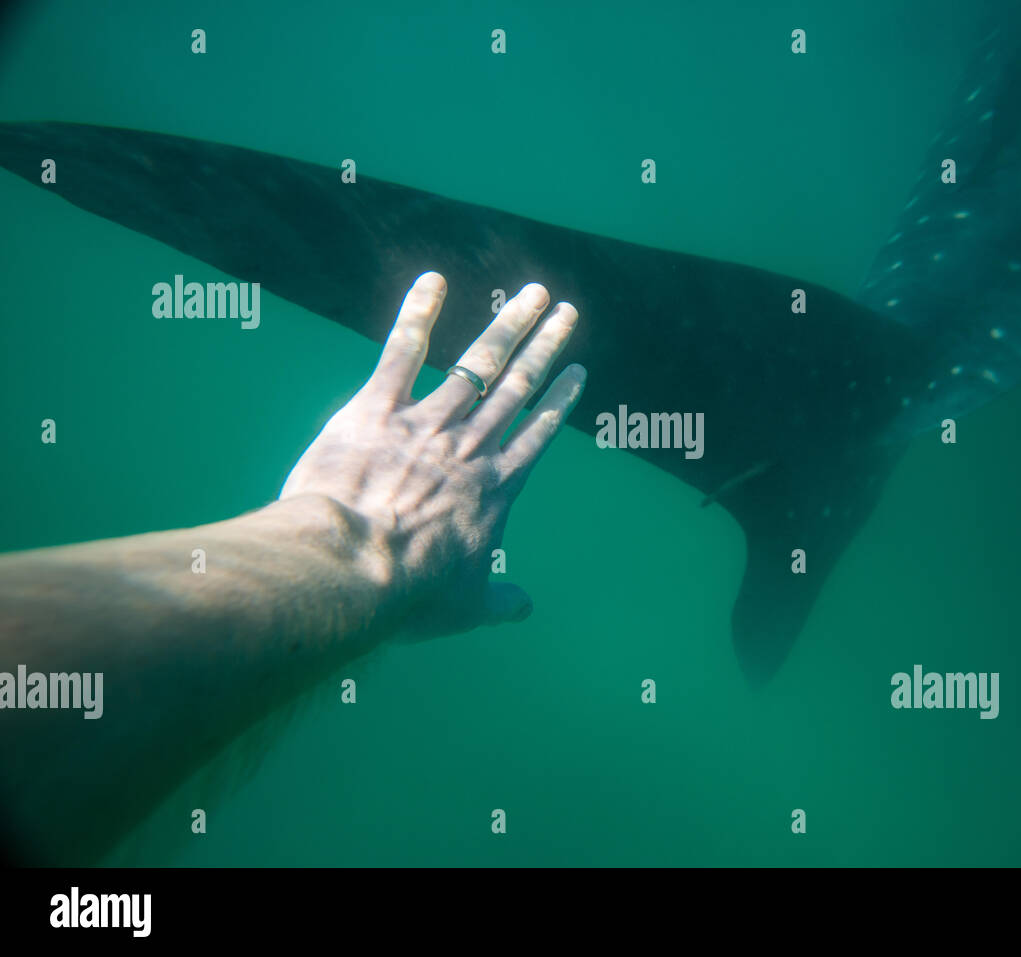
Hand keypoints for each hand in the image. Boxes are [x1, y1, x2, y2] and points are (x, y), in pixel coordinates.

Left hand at [279, 272, 584, 637]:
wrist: (354, 565)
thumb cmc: (411, 593)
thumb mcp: (467, 606)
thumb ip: (500, 601)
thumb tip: (524, 608)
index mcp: (496, 488)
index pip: (536, 434)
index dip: (558, 400)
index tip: (576, 371)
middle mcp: (470, 446)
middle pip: (516, 387)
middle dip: (544, 346)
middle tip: (567, 311)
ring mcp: (426, 422)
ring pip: (475, 364)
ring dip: (507, 325)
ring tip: (532, 293)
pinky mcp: (376, 409)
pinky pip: (400, 353)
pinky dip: (416, 315)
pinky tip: (432, 280)